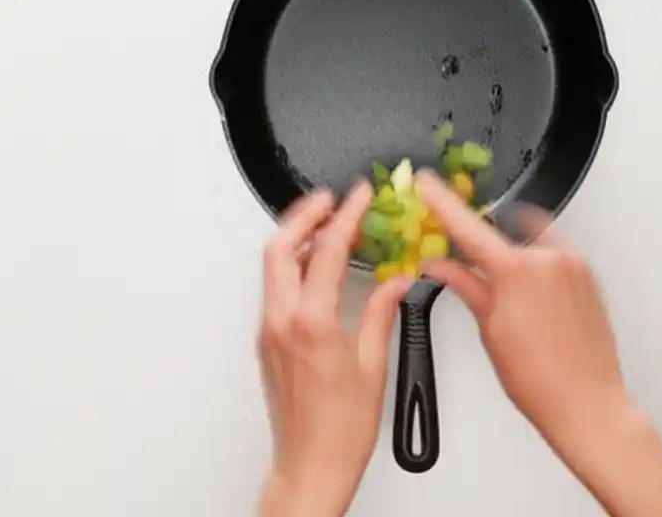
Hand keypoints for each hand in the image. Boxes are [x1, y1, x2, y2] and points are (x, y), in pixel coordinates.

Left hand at [257, 185, 412, 516]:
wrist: (310, 465)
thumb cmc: (340, 431)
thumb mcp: (372, 366)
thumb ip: (380, 314)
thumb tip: (395, 284)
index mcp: (310, 323)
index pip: (325, 251)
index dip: (345, 216)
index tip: (359, 196)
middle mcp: (281, 322)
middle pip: (279, 247)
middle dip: (303, 215)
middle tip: (330, 199)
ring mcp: (268, 332)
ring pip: (272, 267)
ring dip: (295, 239)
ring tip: (325, 226)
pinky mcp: (267, 343)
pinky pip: (275, 290)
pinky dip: (293, 267)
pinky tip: (315, 267)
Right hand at [416, 171, 661, 516]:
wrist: (588, 405)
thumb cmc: (540, 380)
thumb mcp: (490, 330)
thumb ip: (466, 286)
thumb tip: (441, 266)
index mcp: (517, 270)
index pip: (467, 225)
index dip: (442, 201)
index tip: (427, 182)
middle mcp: (549, 259)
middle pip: (500, 236)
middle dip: (480, 250)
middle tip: (466, 271)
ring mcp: (573, 266)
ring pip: (528, 245)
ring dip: (510, 260)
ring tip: (507, 304)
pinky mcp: (588, 276)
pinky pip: (552, 256)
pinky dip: (534, 268)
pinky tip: (530, 303)